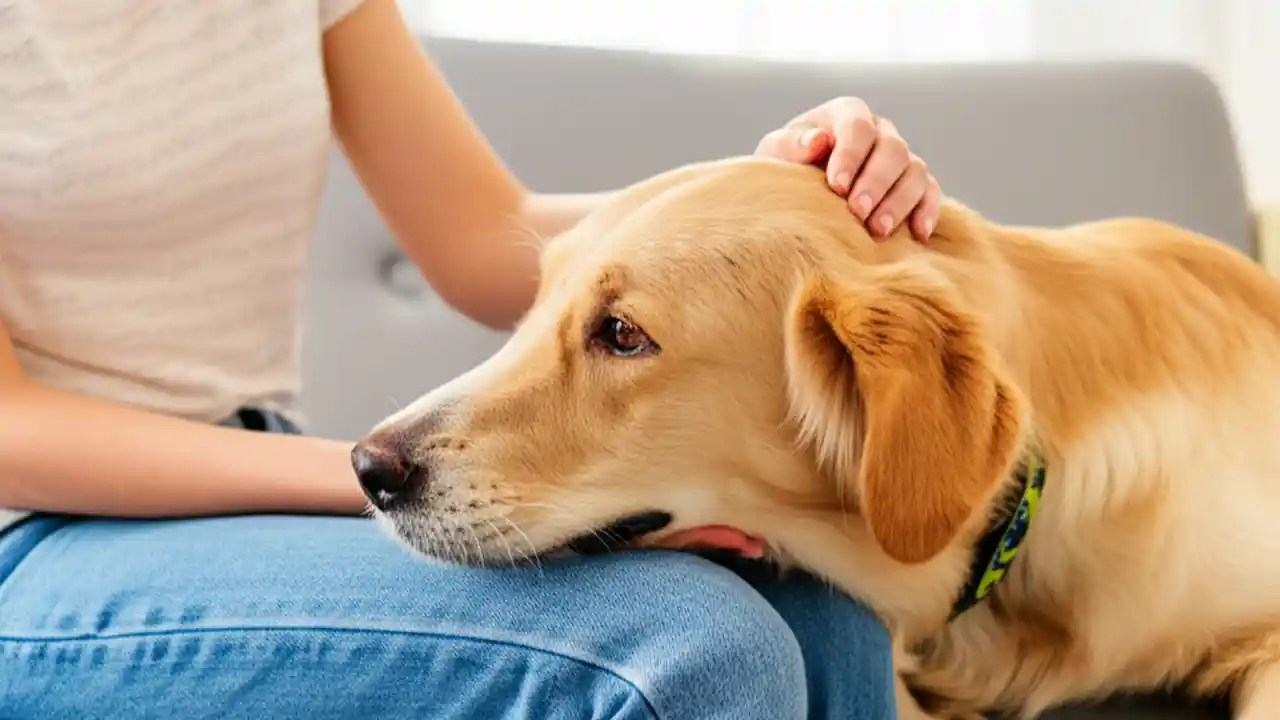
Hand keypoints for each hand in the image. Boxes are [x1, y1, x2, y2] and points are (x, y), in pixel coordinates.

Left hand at [755, 97, 939, 241]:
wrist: (796, 197)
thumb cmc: (785, 170)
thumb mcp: (775, 155)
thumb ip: (790, 145)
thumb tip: (818, 140)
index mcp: (846, 115)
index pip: (857, 127)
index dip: (850, 155)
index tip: (836, 186)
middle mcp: (880, 131)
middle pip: (893, 149)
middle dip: (876, 182)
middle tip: (857, 212)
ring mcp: (900, 158)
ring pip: (915, 171)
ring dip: (899, 201)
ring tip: (878, 230)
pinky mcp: (914, 185)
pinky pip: (930, 193)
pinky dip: (927, 211)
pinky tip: (917, 234)